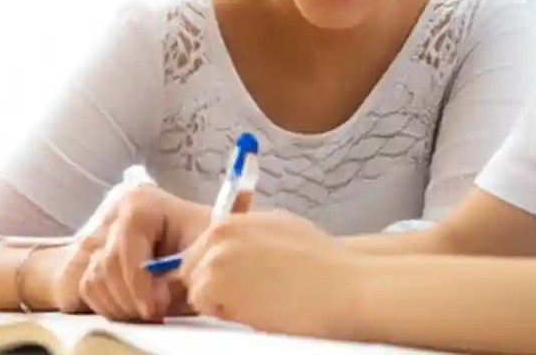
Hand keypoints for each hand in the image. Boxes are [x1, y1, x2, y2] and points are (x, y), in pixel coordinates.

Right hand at [57, 185, 207, 320]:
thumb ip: (177, 276)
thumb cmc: (200, 244)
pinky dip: (104, 305)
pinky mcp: (86, 255)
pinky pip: (83, 287)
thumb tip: (156, 298)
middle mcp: (111, 213)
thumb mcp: (199, 255)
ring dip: (118, 305)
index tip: (155, 308)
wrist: (194, 241)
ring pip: (91, 279)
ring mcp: (95, 234)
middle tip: (154, 314)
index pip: (126, 243)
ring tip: (145, 311)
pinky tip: (129, 307)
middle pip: (106, 265)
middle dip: (130, 298)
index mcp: (140, 203)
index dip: (138, 282)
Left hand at [177, 210, 362, 339]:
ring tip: (259, 300)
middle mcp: (219, 234)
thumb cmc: (324, 264)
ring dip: (219, 301)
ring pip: (196, 289)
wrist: (344, 286)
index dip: (217, 273)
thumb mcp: (279, 231)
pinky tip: (257, 308)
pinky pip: (204, 307)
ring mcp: (215, 258)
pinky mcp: (215, 284)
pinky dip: (225, 314)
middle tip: (252, 295)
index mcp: (232, 222)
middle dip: (212, 286)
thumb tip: (228, 254)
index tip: (239, 284)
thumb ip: (246, 239)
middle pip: (191, 269)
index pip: (201, 252)